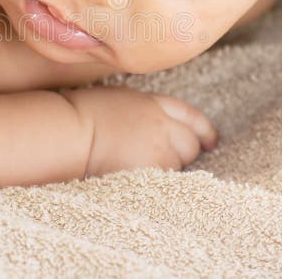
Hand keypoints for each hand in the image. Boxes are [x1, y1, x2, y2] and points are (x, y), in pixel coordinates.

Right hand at [63, 85, 217, 177]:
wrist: (71, 131)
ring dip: (166, 168)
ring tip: (138, 167)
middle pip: (190, 144)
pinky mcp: (151, 170)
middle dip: (183, 153)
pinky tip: (139, 180)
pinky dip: (157, 181)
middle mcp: (162, 124)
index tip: (210, 141)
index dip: (203, 130)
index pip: (190, 116)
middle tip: (162, 159)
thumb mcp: (118, 99)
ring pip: (177, 164)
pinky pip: (164, 180)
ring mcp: (159, 148)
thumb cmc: (82, 114)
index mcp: (152, 103)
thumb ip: (143, 110)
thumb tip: (155, 125)